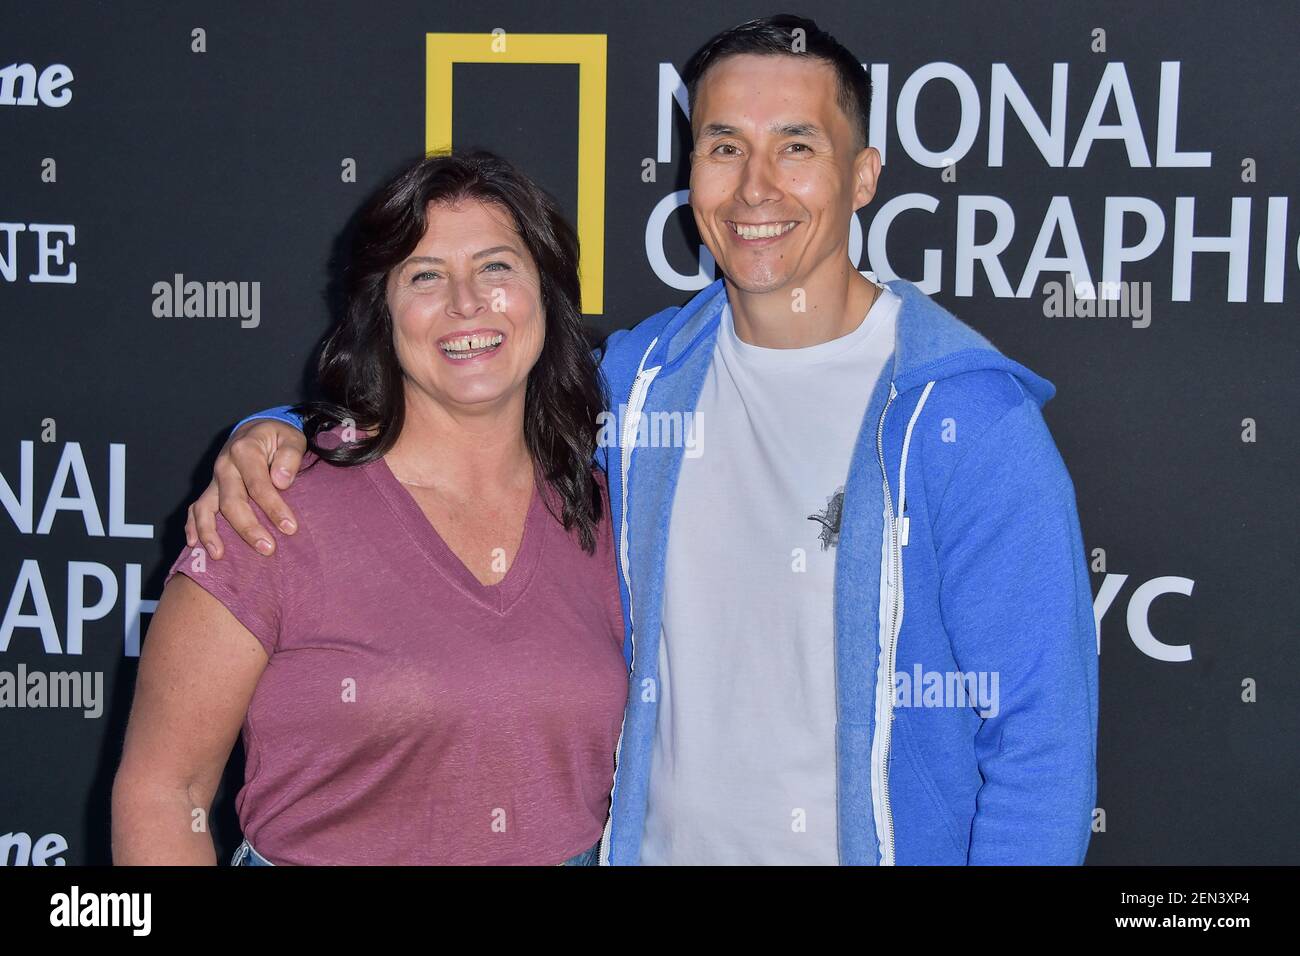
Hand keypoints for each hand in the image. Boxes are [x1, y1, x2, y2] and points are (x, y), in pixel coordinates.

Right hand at [185, 420, 306, 557]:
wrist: (257, 430)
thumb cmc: (278, 437)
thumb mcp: (291, 438)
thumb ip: (289, 457)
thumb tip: (281, 481)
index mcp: (245, 450)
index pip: (258, 485)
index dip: (274, 507)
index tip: (290, 528)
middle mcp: (225, 466)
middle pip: (232, 501)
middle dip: (248, 528)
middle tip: (267, 549)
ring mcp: (215, 479)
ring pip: (205, 508)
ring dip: (210, 533)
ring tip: (219, 555)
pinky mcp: (211, 489)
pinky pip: (195, 508)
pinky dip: (192, 526)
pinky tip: (194, 545)